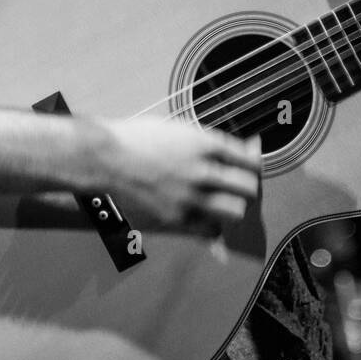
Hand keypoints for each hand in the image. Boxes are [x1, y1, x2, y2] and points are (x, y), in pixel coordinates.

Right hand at [96, 117, 261, 236]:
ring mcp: (191, 198)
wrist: (106, 160)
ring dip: (234, 205)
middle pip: (249, 188)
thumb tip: (236, 152)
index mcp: (205, 144)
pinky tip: (207, 218)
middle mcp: (203, 172)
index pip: (249, 159)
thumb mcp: (179, 129)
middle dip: (247, 184)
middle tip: (239, 183)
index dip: (254, 160)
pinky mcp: (176, 219)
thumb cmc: (138, 139)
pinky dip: (213, 225)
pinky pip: (210, 230)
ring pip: (236, 212)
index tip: (250, 162)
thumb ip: (207, 142)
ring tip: (225, 201)